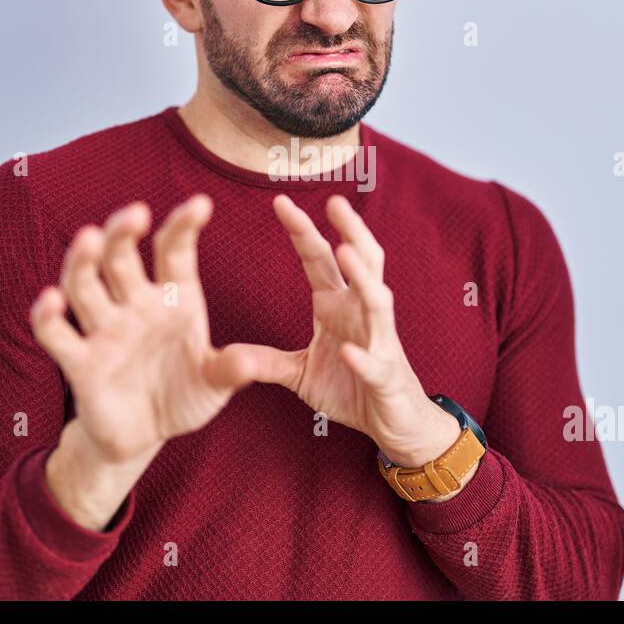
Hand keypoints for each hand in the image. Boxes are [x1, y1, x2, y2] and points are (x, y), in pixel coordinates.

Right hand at [29, 194, 264, 466]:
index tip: (200, 205)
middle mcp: (135, 305)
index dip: (183, 227)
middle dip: (125, 232)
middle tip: (136, 213)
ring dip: (84, 261)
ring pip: (85, 284)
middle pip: (122, 258)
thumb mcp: (214, 385)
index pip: (174, 252)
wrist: (147, 436)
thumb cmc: (183, 396)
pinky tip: (51, 300)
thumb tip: (249, 364)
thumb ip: (230, 371)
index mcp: (173, 299)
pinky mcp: (80, 363)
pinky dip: (49, 317)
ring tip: (89, 237)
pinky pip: (57, 335)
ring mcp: (105, 331)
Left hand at [250, 193, 461, 469]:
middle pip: (362, 262)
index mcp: (336, 306)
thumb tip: (230, 354)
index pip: (320, 259)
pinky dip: (362, 357)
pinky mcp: (385, 376)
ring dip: (362, 277)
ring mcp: (378, 342)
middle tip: (333, 200)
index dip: (303, 231)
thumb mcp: (300, 374)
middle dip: (350, 230)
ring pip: (377, 300)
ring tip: (344, 250)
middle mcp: (360, 314)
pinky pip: (373, 363)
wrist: (393, 423)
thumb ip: (269, 361)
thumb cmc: (352, 389)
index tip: (281, 202)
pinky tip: (348, 352)